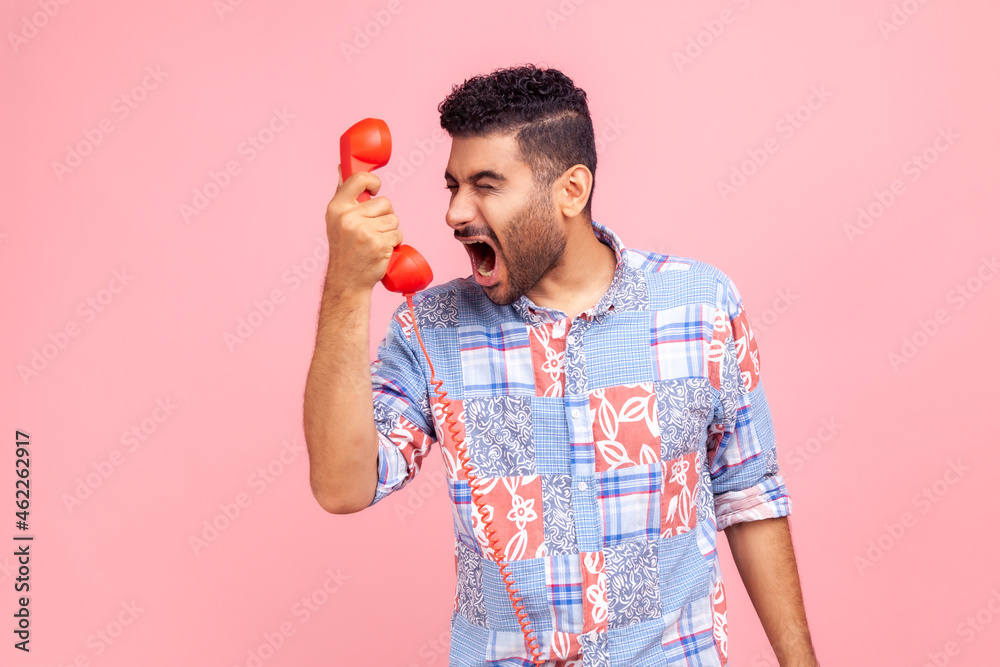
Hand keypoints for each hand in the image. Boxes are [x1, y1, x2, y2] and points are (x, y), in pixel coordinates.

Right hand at [324, 165, 402, 292]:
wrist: (347, 280)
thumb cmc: (344, 247)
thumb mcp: (335, 218)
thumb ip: (342, 192)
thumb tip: (342, 165)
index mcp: (337, 208)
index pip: (359, 179)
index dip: (372, 181)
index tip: (375, 188)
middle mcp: (348, 218)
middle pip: (385, 202)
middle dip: (384, 215)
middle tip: (372, 229)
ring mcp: (364, 231)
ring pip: (394, 219)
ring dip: (390, 230)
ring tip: (375, 240)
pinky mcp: (379, 244)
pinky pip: (398, 234)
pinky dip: (394, 242)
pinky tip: (381, 250)